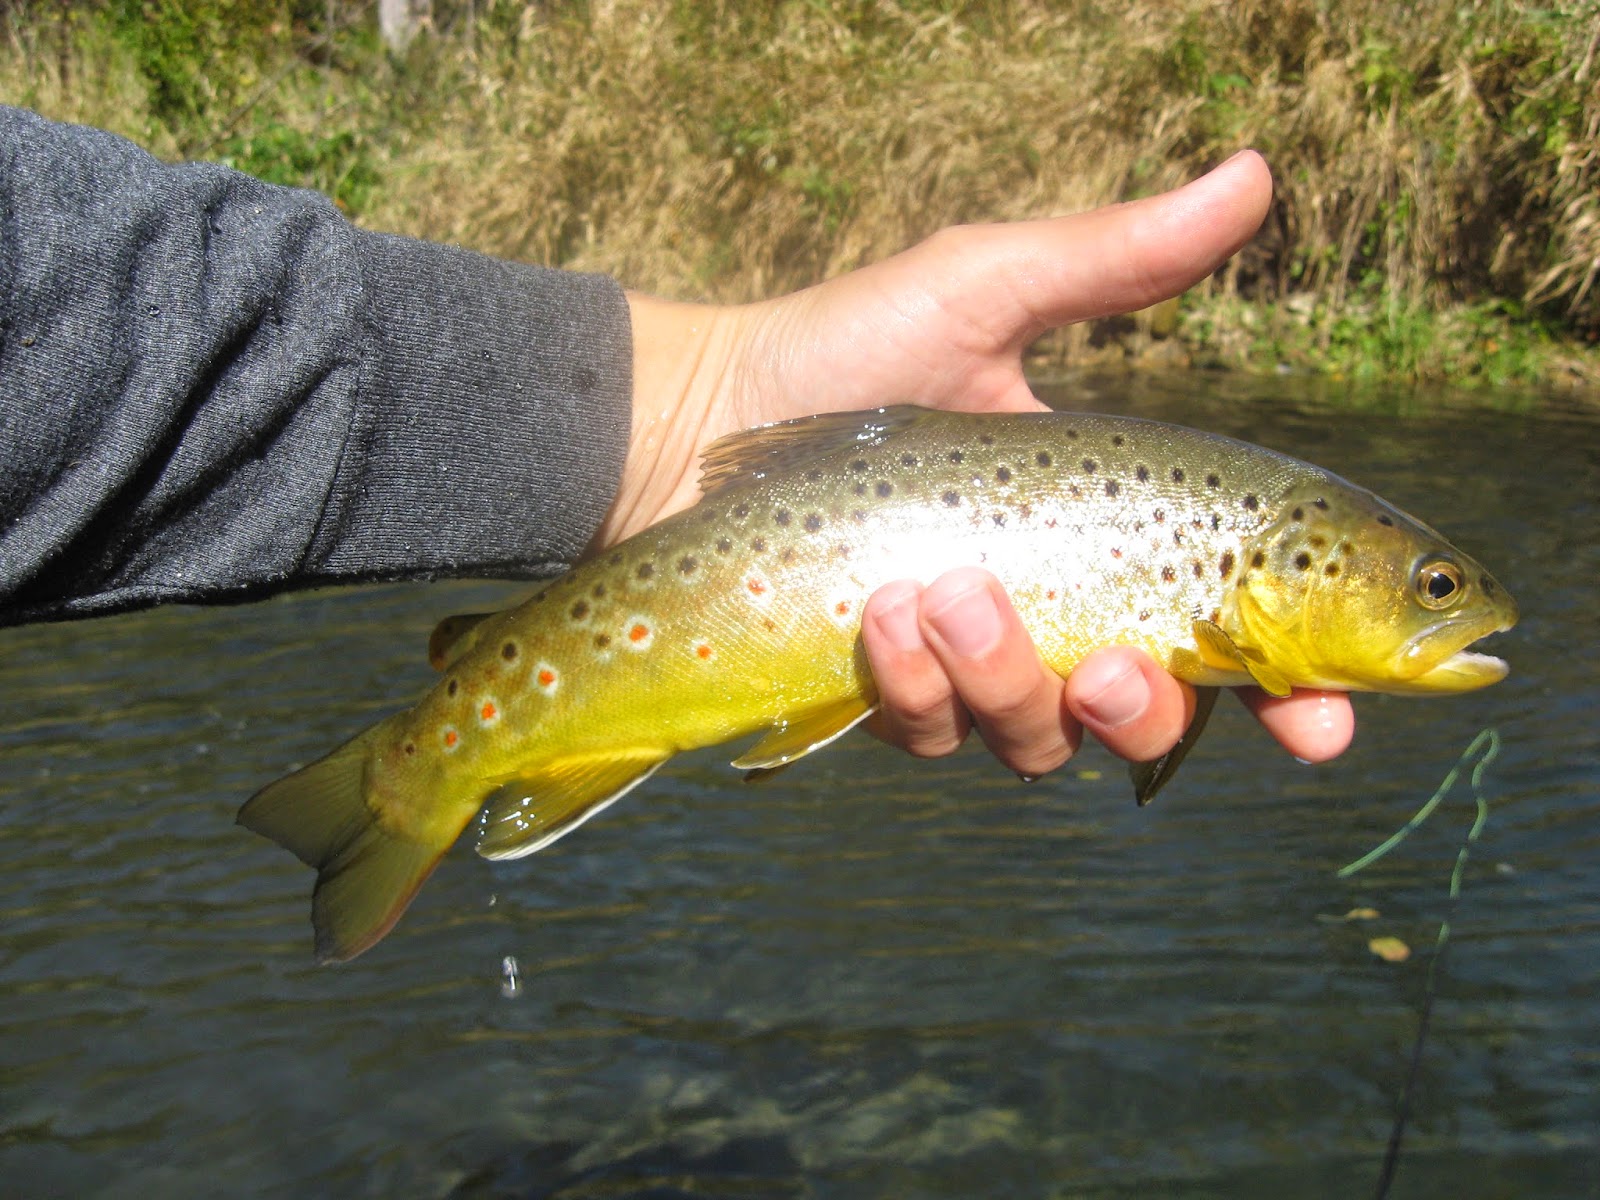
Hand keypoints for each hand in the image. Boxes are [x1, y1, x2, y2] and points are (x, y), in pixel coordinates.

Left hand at [598, 149, 1354, 772]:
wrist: (697, 421)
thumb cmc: (845, 346)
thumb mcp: (983, 290)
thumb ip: (1116, 259)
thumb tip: (1255, 173)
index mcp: (1106, 525)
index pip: (1228, 626)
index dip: (1291, 689)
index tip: (1321, 722)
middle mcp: (1052, 609)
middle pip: (1147, 717)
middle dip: (1139, 710)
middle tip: (1102, 662)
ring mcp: (968, 662)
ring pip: (1038, 739)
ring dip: (1005, 681)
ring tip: (946, 592)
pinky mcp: (889, 694)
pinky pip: (935, 735)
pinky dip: (917, 687)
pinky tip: (879, 619)